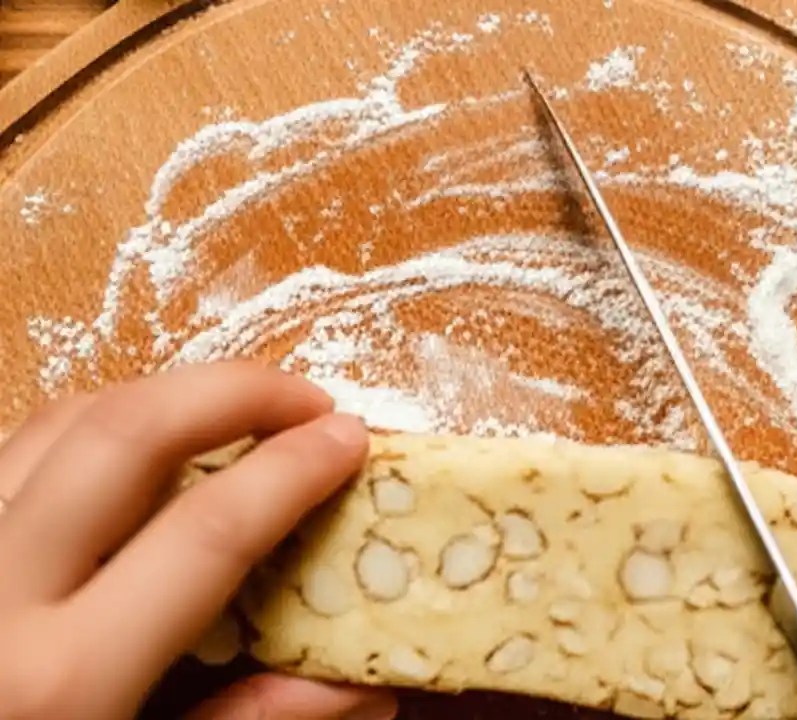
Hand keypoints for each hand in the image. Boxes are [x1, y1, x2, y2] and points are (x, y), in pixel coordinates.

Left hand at [0, 361, 396, 719]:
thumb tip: (364, 689)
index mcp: (62, 680)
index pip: (206, 532)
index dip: (293, 471)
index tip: (352, 437)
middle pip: (125, 433)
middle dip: (234, 390)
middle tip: (306, 399)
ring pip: (57, 422)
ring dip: (161, 397)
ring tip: (235, 413)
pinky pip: (9, 449)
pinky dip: (87, 430)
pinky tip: (133, 455)